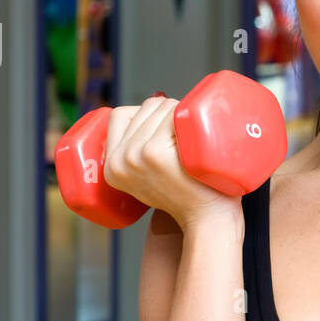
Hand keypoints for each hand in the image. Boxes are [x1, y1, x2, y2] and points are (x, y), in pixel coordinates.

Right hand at [102, 95, 242, 229]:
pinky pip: (173, 114)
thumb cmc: (189, 197)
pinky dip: (190, 117)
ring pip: (161, 107)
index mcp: (111, 168)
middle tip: (188, 140)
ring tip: (194, 140)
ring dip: (183, 113)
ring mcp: (136, 156)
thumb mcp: (150, 180)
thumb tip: (158, 98)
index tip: (168, 130)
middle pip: (146, 107)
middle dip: (171, 112)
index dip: (148, 113)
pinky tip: (198, 136)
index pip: (121, 114)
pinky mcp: (155, 153)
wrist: (208, 222)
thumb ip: (140, 153)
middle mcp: (119, 160)